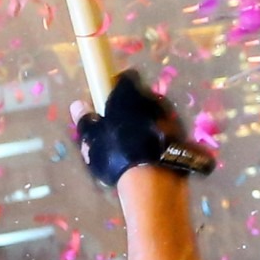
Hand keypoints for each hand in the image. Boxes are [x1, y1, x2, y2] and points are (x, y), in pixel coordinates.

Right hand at [73, 72, 213, 184]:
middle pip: (141, 97)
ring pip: (155, 114)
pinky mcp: (182, 137)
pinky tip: (150, 155)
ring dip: (146, 123)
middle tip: (118, 126)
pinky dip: (158, 138)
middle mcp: (153, 100)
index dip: (116, 86)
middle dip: (131, 107)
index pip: (125, 79)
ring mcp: (171, 118)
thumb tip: (77, 105)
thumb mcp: (93, 139)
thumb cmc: (117, 153)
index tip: (107, 100)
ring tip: (134, 145)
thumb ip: (86, 121)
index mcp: (130, 94)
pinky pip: (166, 131)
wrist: (154, 180)